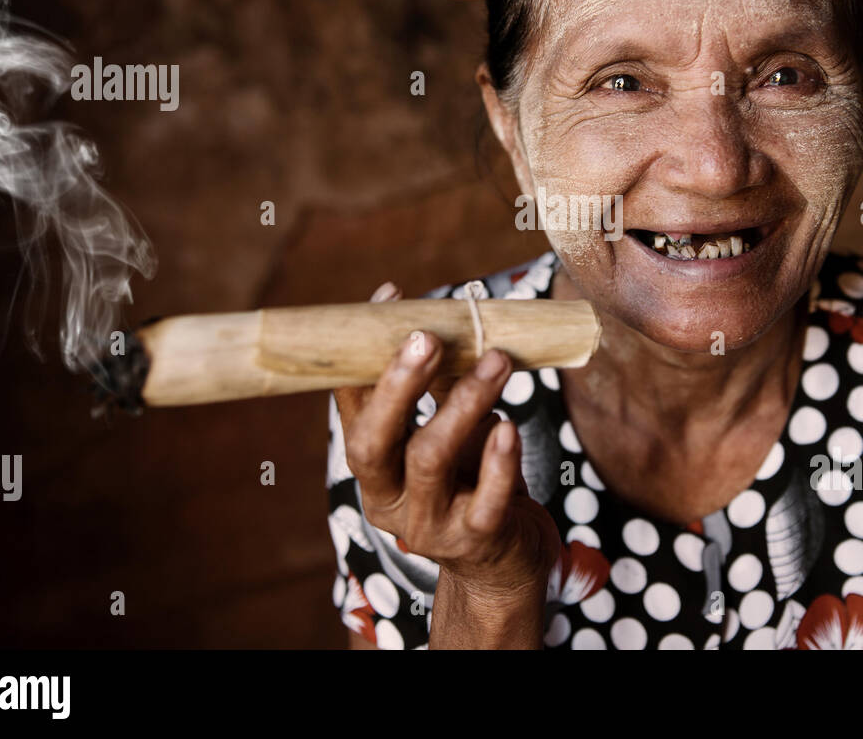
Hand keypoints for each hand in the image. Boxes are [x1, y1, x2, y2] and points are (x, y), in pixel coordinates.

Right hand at [333, 282, 561, 607]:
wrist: (503, 564)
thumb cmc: (470, 484)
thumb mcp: (449, 435)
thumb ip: (442, 388)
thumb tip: (447, 320)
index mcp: (372, 466)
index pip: (354, 405)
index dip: (366, 352)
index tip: (390, 297)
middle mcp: (387, 498)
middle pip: (373, 442)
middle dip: (398, 386)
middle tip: (427, 336)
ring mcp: (428, 524)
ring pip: (430, 459)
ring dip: (463, 403)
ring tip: (497, 361)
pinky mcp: (474, 540)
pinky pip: (485, 500)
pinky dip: (498, 460)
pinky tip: (508, 426)